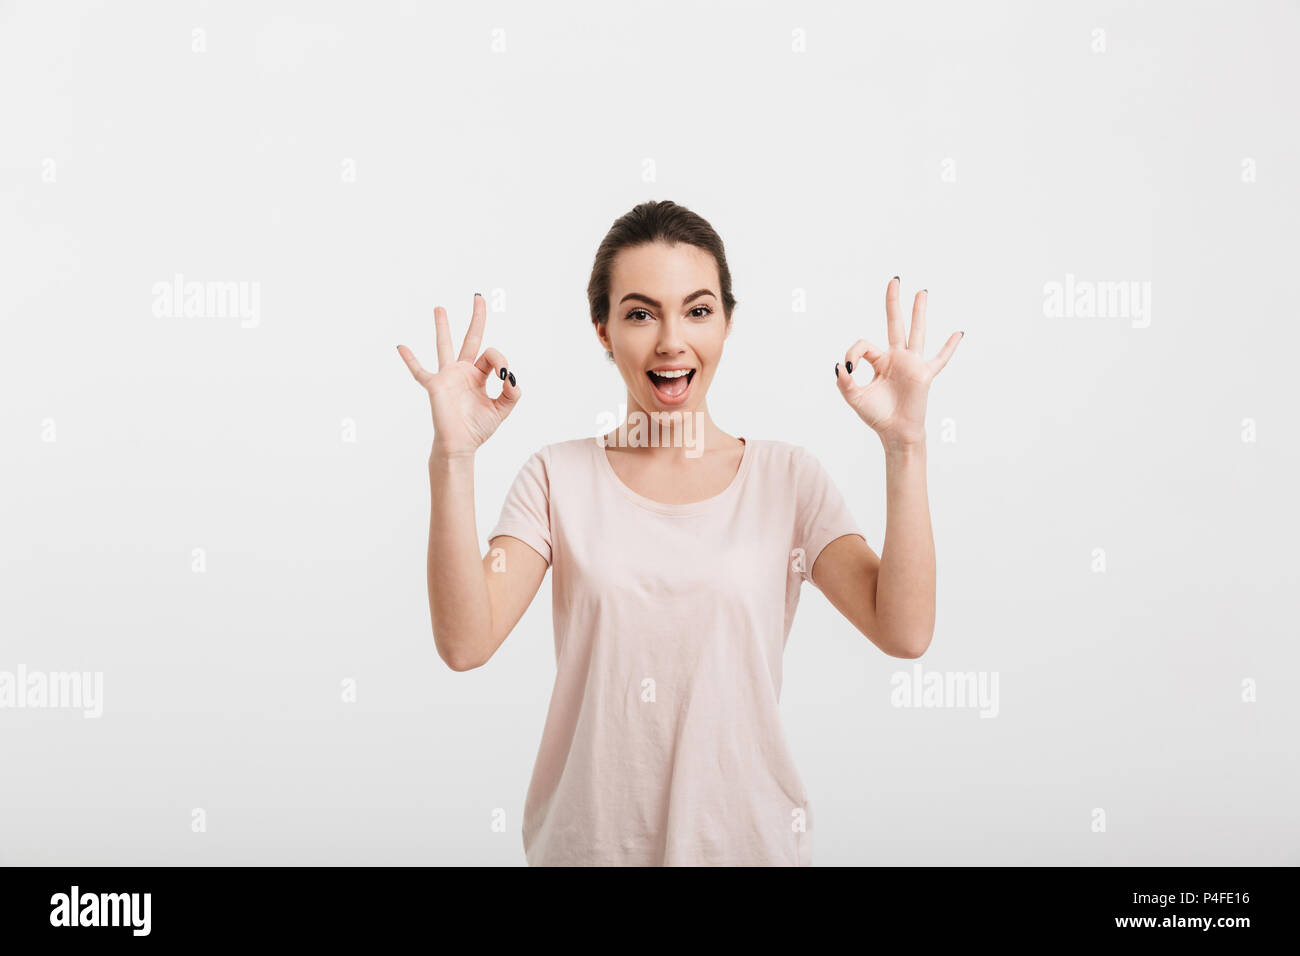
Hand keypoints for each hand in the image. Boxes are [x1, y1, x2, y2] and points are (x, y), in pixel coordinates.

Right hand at [397, 293, 520, 457]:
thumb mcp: (502, 409)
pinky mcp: (435, 386)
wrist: (460, 444)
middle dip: (476, 318)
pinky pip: (419, 371)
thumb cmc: (478, 428)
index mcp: (480, 375)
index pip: (492, 356)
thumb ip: (512, 393)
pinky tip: (401, 346)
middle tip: (478, 297)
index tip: (505, 377)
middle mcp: (464, 371)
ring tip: (440, 308)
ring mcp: (448, 376)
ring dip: (443, 327)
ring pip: (445, 346)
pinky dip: (410, 360)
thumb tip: (511, 376)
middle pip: (471, 339)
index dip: (501, 362)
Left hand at [835, 277, 961, 447]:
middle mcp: (897, 358)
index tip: (849, 369)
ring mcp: (912, 364)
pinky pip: (939, 359)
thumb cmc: (877, 415)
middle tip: (894, 280)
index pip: (864, 344)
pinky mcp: (924, 374)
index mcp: (880, 361)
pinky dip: (948, 347)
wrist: (895, 432)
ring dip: (919, 312)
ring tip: (921, 292)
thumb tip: (841, 364)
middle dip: (893, 302)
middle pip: (895, 324)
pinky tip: (958, 333)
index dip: (853, 353)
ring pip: (916, 332)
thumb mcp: (854, 397)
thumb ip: (844, 381)